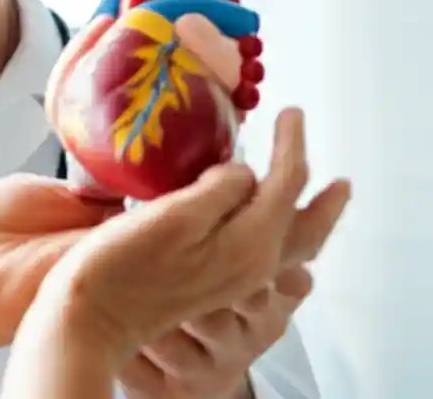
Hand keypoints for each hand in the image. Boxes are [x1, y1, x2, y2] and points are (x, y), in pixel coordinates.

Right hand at [1, 107, 349, 397]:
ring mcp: (232, 279)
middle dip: (324, 198)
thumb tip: (243, 172)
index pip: (286, 183)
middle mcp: (251, 266)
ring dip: (306, 216)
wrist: (89, 321)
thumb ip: (219, 188)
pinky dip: (277, 230)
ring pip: (289, 244)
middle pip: (306, 228)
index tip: (290, 112)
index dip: (291, 143)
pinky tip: (258, 219)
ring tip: (317, 199)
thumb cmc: (121, 268)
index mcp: (249, 244)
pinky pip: (264, 252)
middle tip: (343, 180)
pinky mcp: (210, 284)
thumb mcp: (172, 215)